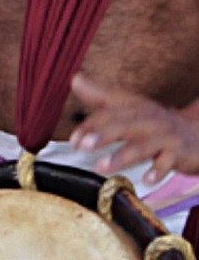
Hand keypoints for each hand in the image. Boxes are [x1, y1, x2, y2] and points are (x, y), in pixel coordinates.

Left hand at [70, 73, 198, 182]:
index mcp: (134, 107)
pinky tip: (146, 179)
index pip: (108, 113)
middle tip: (83, 145)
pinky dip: (157, 170)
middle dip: (102, 135)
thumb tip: (75, 79)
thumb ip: (101, 96)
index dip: (89, 126)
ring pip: (142, 145)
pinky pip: (168, 162)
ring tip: (101, 166)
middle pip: (123, 125)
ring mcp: (165, 136)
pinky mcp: (179, 153)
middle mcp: (149, 119)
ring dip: (121, 156)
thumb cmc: (157, 123)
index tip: (73, 140)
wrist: (198, 133)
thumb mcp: (130, 107)